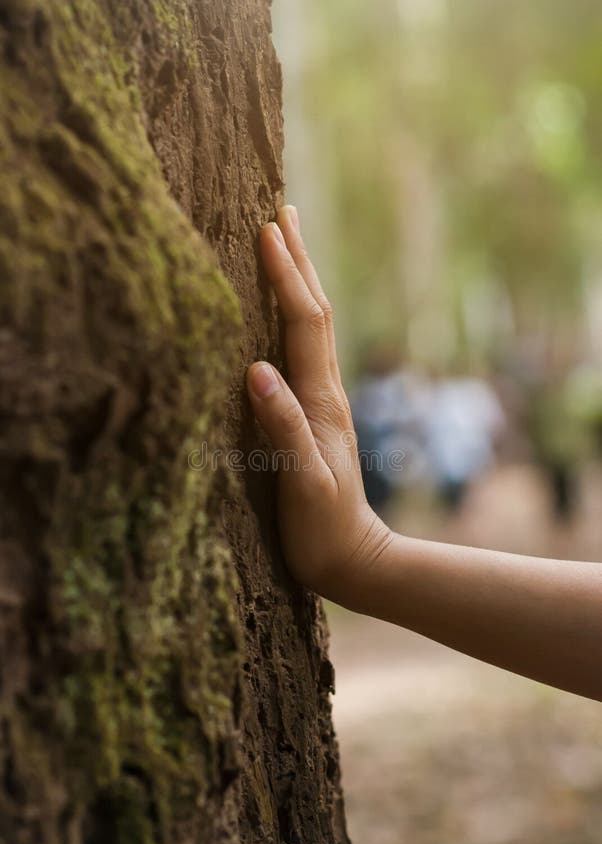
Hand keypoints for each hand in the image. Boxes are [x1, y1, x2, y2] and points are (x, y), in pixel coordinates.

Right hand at [246, 206, 391, 603]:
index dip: (285, 275)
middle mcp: (324, 391)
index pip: (302, 322)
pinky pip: (301, 352)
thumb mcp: (301, 481)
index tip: (267, 227)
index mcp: (320, 399)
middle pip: (313, 310)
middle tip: (282, 209)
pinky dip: (291, 317)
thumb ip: (282, 427)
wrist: (355, 559)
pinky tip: (281, 315)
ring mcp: (321, 402)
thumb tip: (255, 370)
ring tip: (284, 244)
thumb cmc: (323, 528)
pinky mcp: (313, 416)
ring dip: (299, 280)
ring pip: (310, 327)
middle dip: (299, 258)